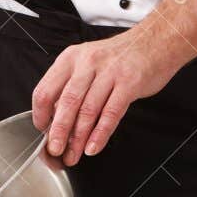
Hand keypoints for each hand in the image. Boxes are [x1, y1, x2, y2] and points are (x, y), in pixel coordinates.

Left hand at [32, 27, 183, 164]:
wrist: (156, 41)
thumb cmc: (121, 56)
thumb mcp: (89, 61)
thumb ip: (72, 86)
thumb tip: (56, 118)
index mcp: (71, 58)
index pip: (46, 90)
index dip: (40, 115)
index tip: (42, 131)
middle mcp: (88, 63)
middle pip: (66, 103)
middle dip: (58, 132)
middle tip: (54, 150)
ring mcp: (109, 73)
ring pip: (88, 111)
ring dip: (78, 138)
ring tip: (74, 155)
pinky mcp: (129, 83)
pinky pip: (110, 114)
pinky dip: (100, 134)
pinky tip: (93, 147)